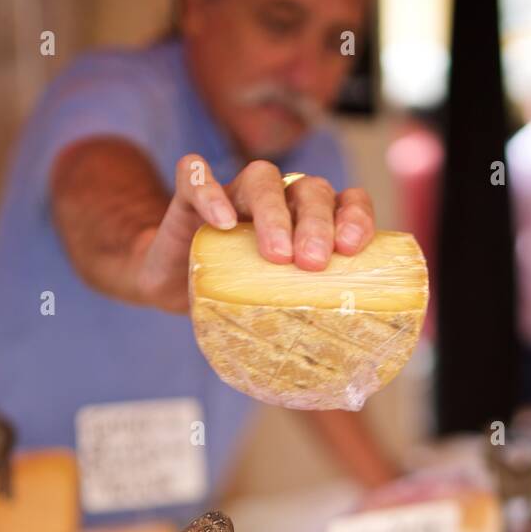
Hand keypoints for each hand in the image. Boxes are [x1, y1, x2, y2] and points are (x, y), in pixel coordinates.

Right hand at [135, 155, 374, 310]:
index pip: (346, 200)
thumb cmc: (237, 297)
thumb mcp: (278, 306)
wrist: (174, 287)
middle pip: (308, 191)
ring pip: (261, 179)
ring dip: (273, 212)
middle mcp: (279, 198)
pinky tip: (222, 220)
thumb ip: (307, 312)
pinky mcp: (188, 196)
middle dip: (316, 223)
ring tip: (276, 254)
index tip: (352, 248)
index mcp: (309, 220)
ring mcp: (234, 193)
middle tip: (313, 263)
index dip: (355, 216)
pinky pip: (194, 176)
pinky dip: (209, 192)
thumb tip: (345, 355)